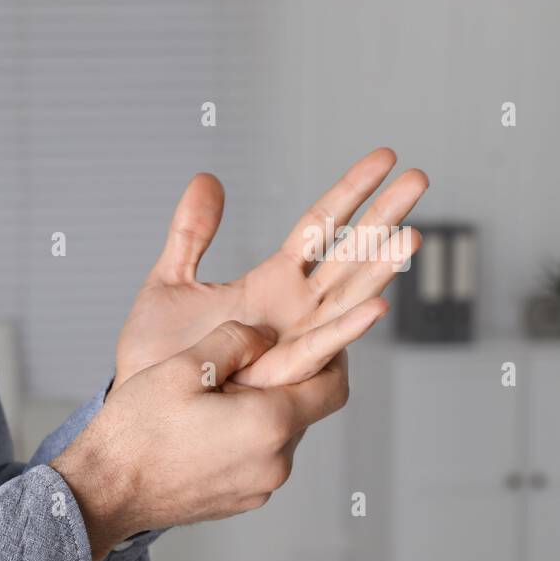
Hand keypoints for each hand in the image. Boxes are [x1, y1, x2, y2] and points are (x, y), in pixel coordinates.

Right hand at [53, 320, 348, 560]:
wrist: (102, 492)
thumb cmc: (135, 431)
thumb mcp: (183, 367)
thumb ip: (235, 341)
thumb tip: (264, 337)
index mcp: (268, 424)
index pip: (333, 387)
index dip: (335, 357)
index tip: (318, 341)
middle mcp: (274, 463)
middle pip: (303, 411)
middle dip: (281, 385)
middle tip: (242, 367)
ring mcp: (258, 488)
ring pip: (277, 436)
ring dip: (259, 414)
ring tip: (212, 401)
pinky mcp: (239, 502)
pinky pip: (256, 461)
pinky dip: (242, 440)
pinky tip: (200, 430)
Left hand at [113, 148, 427, 390]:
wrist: (140, 403)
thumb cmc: (155, 356)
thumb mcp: (168, 282)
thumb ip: (190, 233)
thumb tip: (206, 179)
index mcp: (272, 281)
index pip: (320, 226)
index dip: (351, 191)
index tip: (385, 157)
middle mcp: (295, 310)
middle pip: (350, 255)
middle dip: (385, 218)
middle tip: (420, 177)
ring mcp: (293, 342)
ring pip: (349, 299)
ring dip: (382, 270)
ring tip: (412, 236)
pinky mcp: (282, 376)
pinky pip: (322, 351)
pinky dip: (348, 329)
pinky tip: (377, 305)